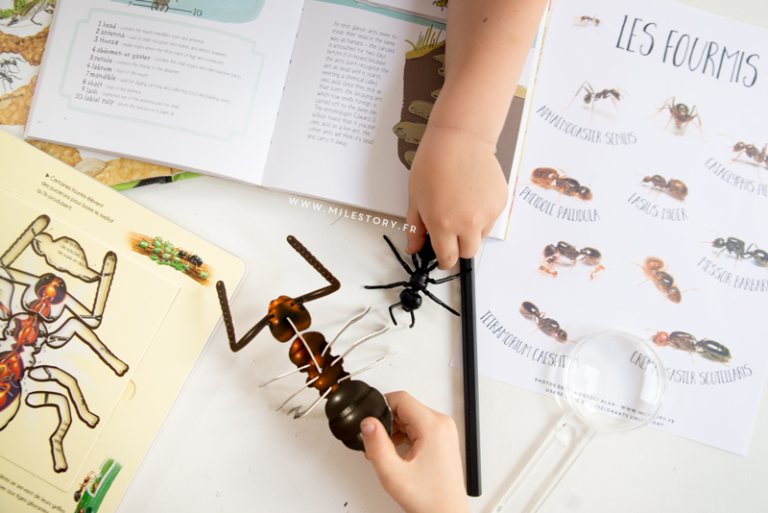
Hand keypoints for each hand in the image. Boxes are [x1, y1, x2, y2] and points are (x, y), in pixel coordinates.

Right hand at [360, 391, 469, 512]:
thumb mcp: (393, 473)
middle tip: (378, 444)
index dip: (380, 407)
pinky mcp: (442, 439)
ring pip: (410, 417)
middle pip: (405, 407)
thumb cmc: (429, 499)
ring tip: (387, 452)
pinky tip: (397, 453)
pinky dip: (404, 436)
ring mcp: (444, 431)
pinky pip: (418, 427)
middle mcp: (442, 424)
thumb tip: (367, 423)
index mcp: (433, 427)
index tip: (370, 422)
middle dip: (387, 422)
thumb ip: (377, 445)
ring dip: (394, 430)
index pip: (401, 398)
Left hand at [406, 124, 507, 269]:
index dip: (444, 260)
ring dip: (472, 230)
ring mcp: (487, 213)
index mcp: (443, 225)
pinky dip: (484, 213)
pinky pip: (492, 218)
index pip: (448, 258)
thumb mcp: (415, 198)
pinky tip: (473, 194)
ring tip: (461, 205)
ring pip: (481, 235)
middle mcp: (468, 223)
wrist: (459, 139)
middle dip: (459, 247)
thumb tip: (414, 249)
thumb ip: (415, 228)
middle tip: (451, 231)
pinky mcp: (500, 202)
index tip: (443, 258)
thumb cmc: (433, 164)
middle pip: (468, 252)